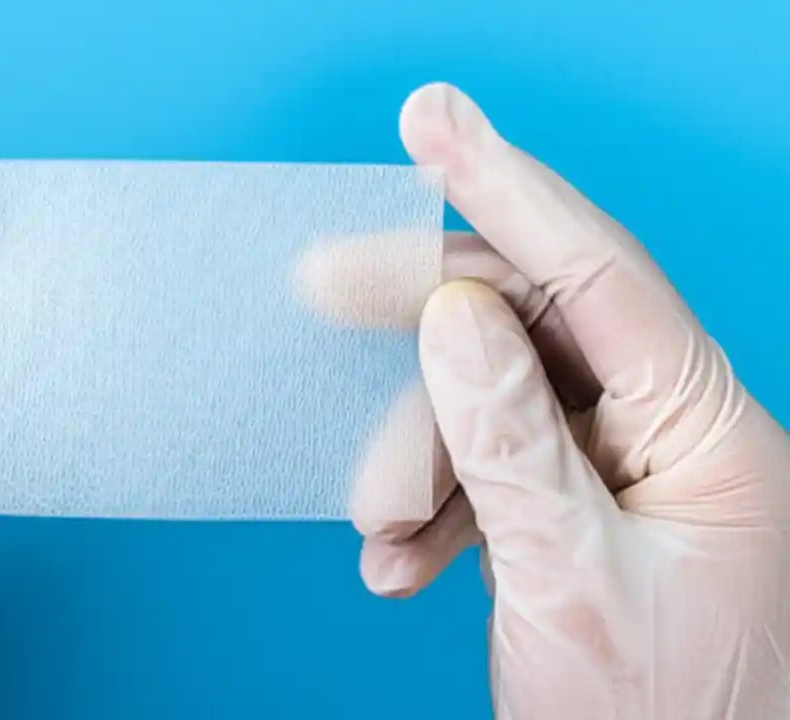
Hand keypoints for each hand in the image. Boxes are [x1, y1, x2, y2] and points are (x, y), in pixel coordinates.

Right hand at [349, 83, 789, 716]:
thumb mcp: (570, 581)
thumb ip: (510, 439)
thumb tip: (454, 316)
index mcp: (710, 432)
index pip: (599, 274)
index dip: (506, 186)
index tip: (432, 121)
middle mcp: (672, 433)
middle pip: (532, 323)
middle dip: (422, 324)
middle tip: (322, 285)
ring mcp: (622, 472)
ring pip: (493, 401)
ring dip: (416, 456)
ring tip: (379, 527)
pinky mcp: (578, 509)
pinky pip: (489, 467)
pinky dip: (433, 506)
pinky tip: (400, 558)